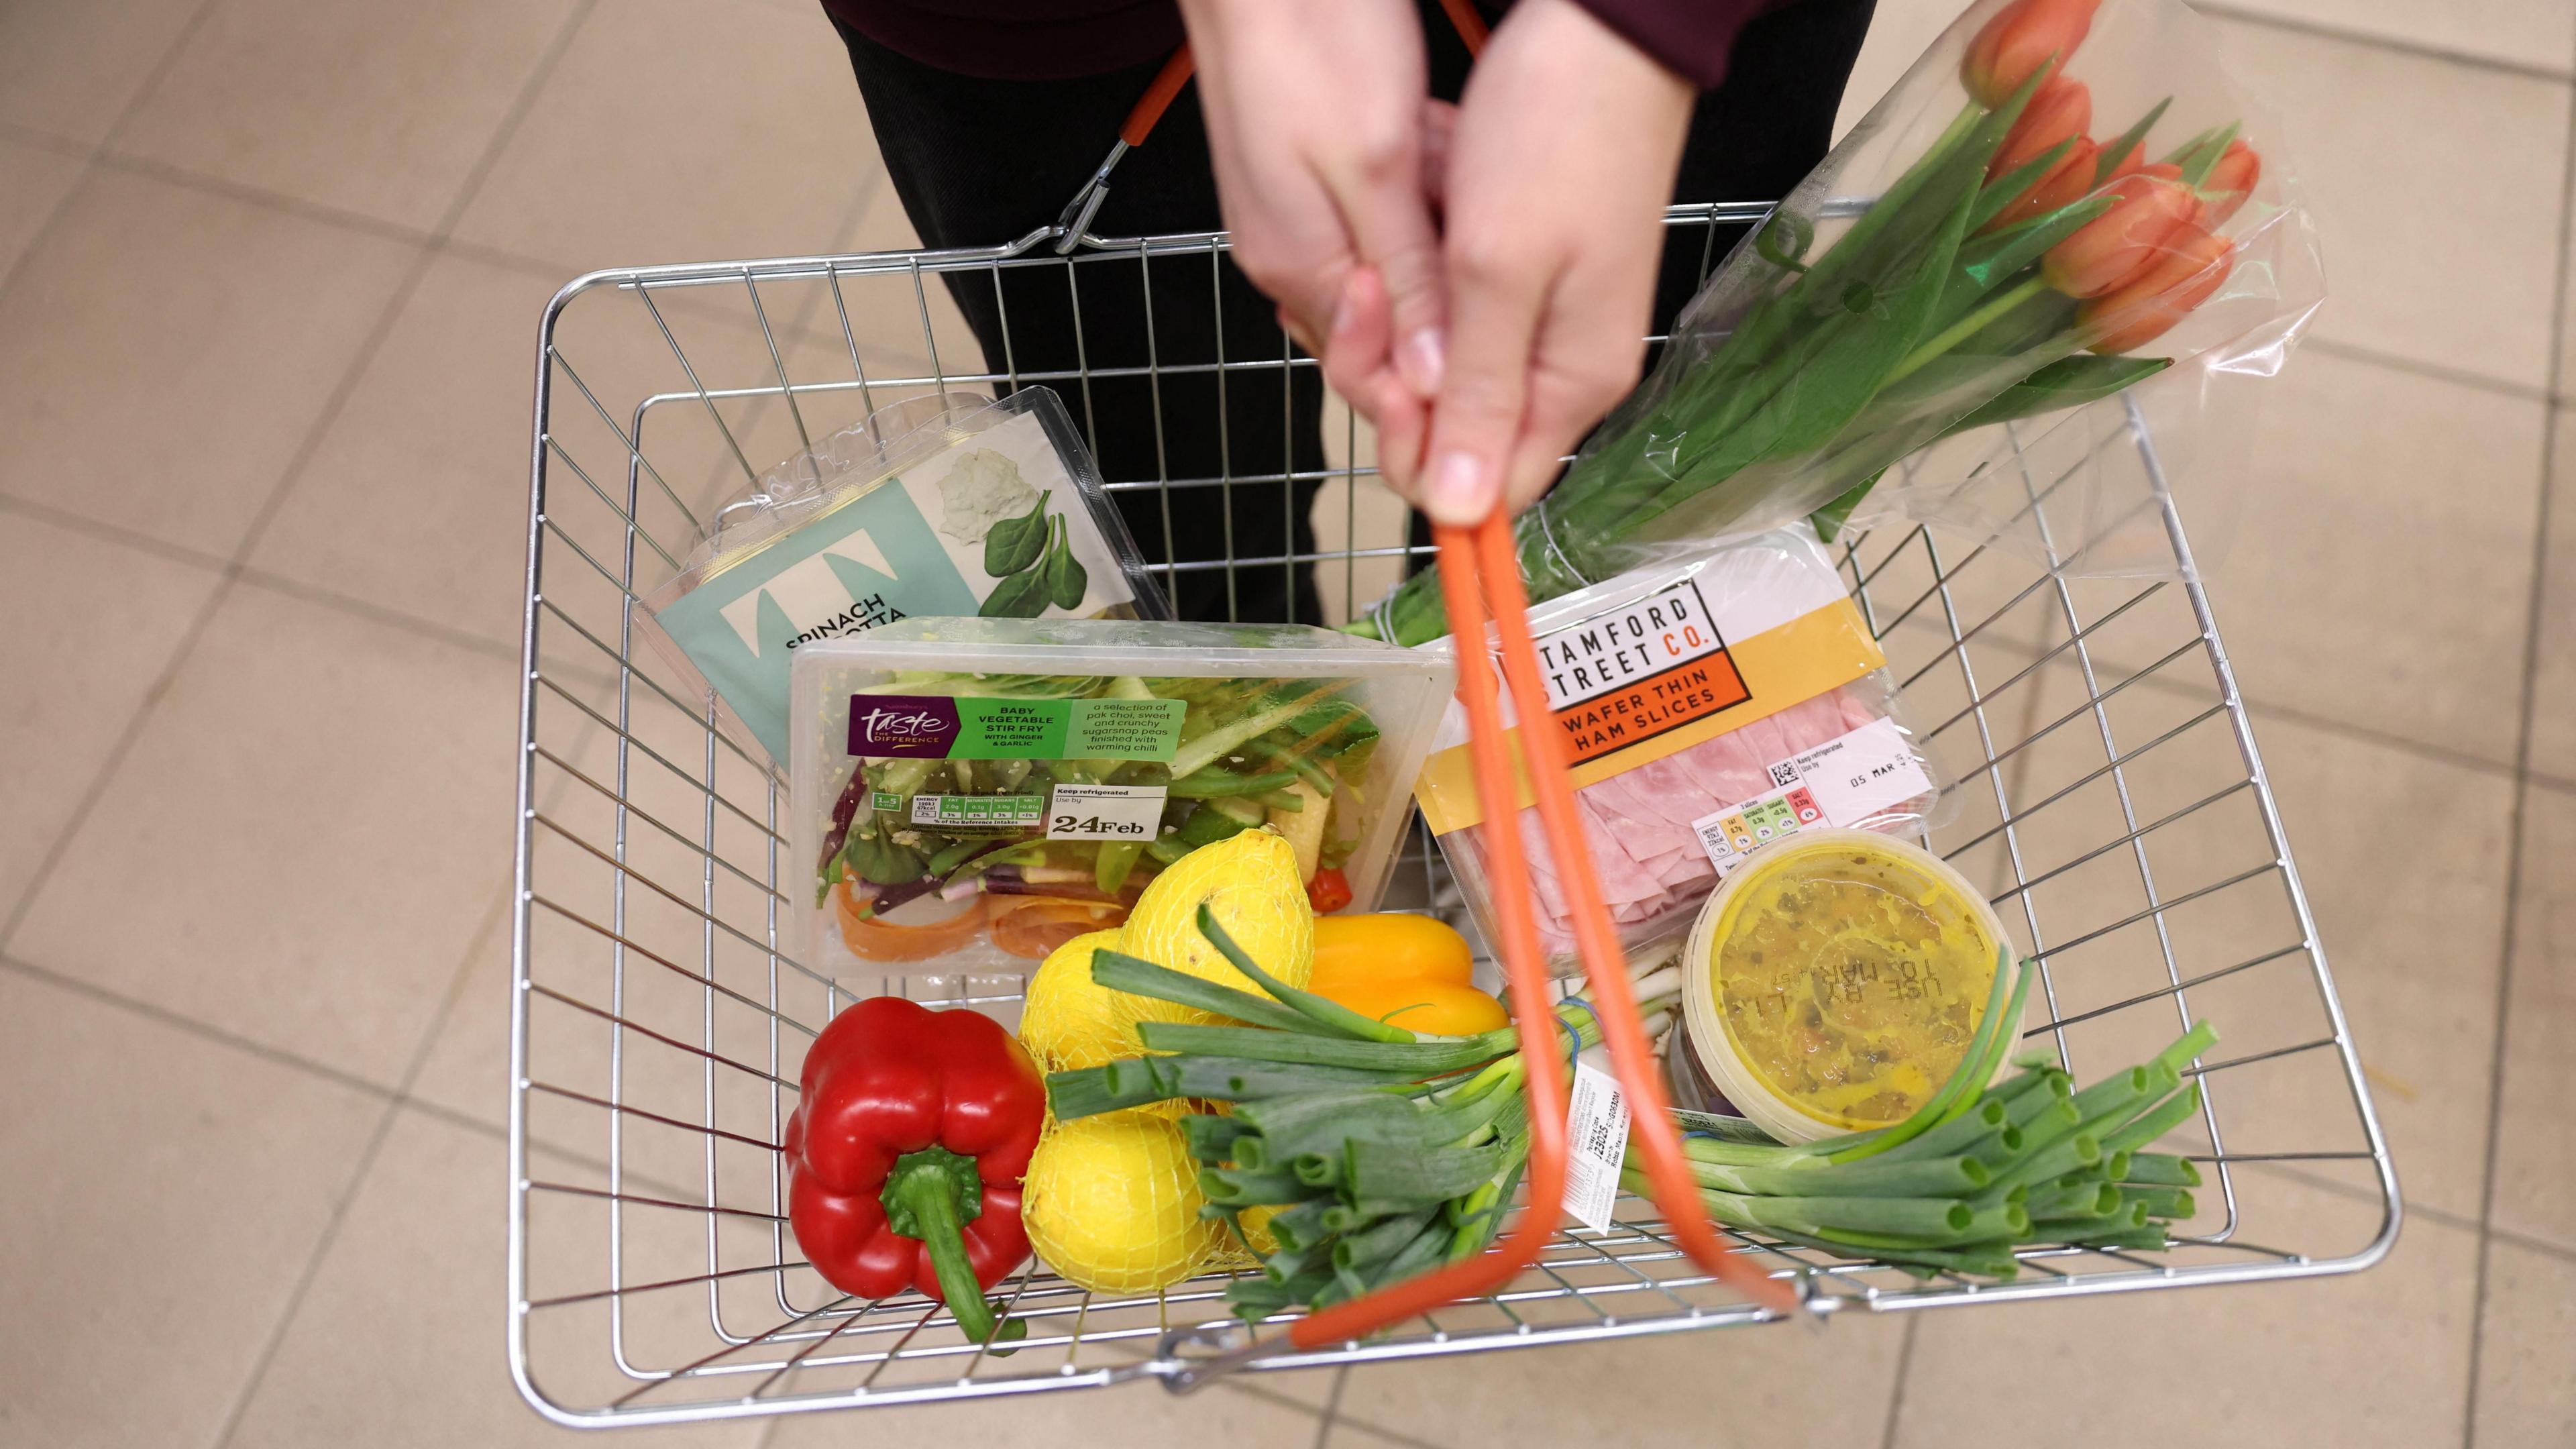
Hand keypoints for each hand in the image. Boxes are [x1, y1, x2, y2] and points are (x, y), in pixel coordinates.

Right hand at [1178, 0, 1449, 403]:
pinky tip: (1429, 135)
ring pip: (1395, 263)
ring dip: (1435, 223)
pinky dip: (1417, 183)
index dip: (1434, 376)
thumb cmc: (1309, 41)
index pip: (1370, 374)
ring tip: (1446, 154)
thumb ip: (1407, 279)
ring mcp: (1298, 217)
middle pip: (1389, 322)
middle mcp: (1290, 256)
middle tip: (1475, 210)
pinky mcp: (1312, 177)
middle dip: (1445, 278)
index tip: (1490, 328)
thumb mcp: (1376, 169)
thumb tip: (1430, 380)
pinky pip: (1382, 213)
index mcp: (1297, 268)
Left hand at [1416, 0, 1693, 523]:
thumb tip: (1461, 514)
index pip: (1486, 490)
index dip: (1419, 460)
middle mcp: (1566, 369)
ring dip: (1408, 327)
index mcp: (1570, 383)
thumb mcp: (1498, 273)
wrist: (1602, 34)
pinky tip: (1419, 230)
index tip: (1386, 381)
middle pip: (1462, 435)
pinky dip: (1426, 287)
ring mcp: (1551, 325)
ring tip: (1401, 244)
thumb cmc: (1556, 135)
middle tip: (1376, 290)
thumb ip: (1476, 393)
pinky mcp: (1532, 281)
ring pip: (1450, 374)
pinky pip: (1461, 320)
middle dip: (1403, 381)